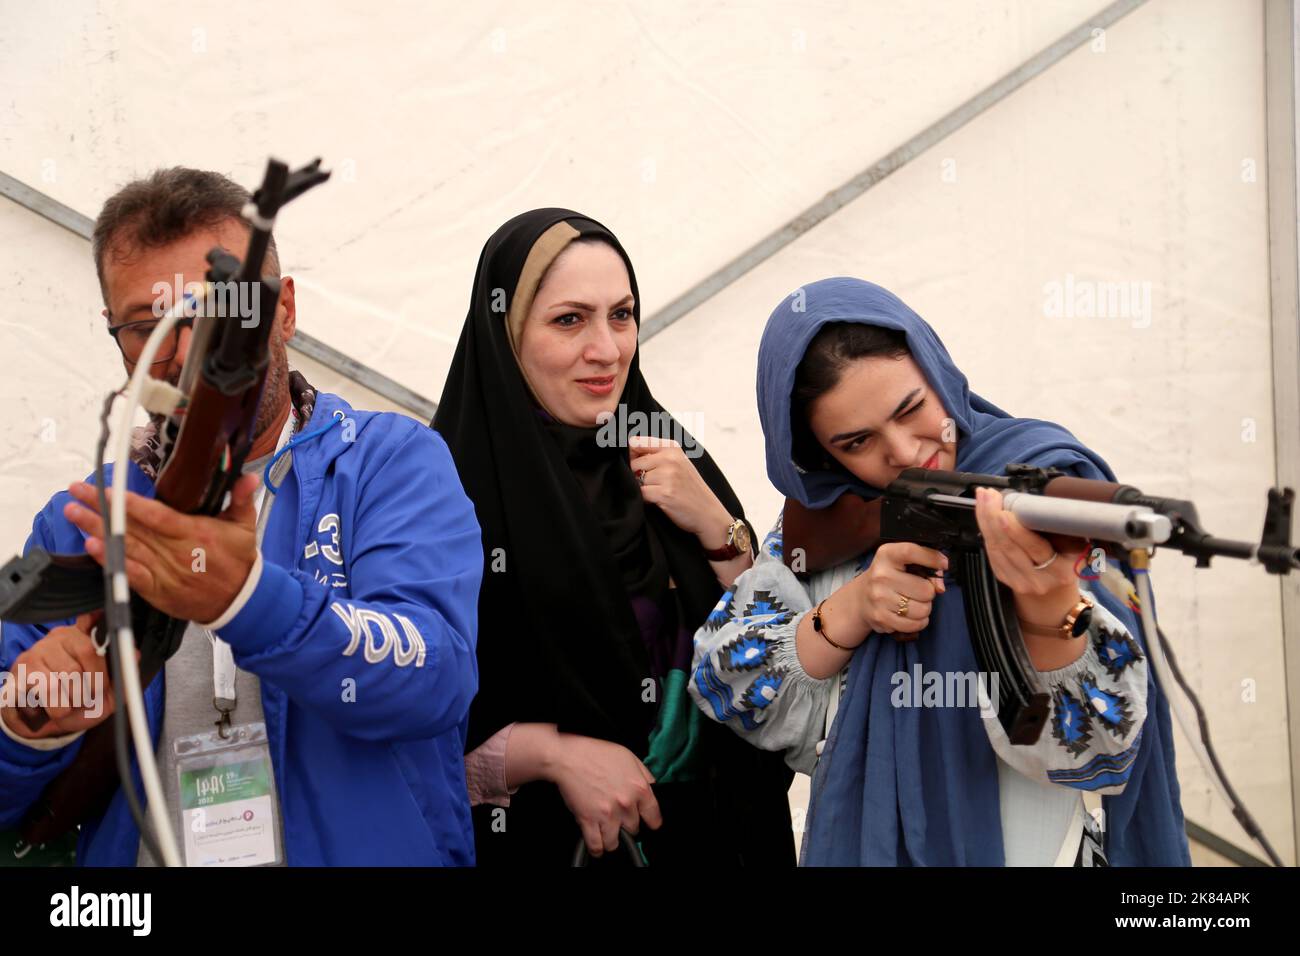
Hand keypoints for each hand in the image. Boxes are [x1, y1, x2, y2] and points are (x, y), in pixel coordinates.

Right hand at [0, 613, 122, 739]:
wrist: (46, 723)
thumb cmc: (79, 703)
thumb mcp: (108, 693)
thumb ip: (123, 675)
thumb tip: (134, 654)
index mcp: (85, 636)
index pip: (95, 622)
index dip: (102, 629)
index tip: (105, 631)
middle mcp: (62, 636)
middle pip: (89, 651)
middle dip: (96, 682)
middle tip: (92, 696)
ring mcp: (41, 649)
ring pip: (69, 672)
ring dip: (77, 697)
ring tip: (73, 702)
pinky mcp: (25, 667)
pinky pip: (50, 688)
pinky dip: (60, 706)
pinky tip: (57, 706)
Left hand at [64, 474, 260, 623]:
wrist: (239, 602)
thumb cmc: (238, 561)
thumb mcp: (245, 526)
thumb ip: (241, 499)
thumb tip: (247, 477)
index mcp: (197, 533)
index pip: (157, 515)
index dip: (129, 503)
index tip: (107, 489)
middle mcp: (178, 553)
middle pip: (133, 528)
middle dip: (102, 509)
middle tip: (76, 492)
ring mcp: (166, 573)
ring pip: (127, 548)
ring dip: (97, 530)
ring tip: (74, 513)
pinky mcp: (158, 591)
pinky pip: (130, 574)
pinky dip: (111, 562)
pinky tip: (92, 547)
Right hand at [547, 733, 661, 855]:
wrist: (569, 757)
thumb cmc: (597, 753)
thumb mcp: (629, 757)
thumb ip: (644, 775)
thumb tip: (652, 788)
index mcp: (639, 788)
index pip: (654, 816)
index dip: (651, 821)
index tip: (647, 823)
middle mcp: (626, 804)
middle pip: (634, 829)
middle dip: (628, 825)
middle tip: (621, 819)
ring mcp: (607, 814)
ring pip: (616, 842)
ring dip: (613, 839)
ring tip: (609, 834)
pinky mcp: (588, 821)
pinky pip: (596, 845)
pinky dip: (598, 849)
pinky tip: (598, 846)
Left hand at [628, 436, 729, 539]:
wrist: (708, 513)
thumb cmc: (691, 490)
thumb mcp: (679, 464)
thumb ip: (657, 455)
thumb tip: (628, 453)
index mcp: (672, 448)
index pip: (637, 443)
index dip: (631, 455)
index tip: (636, 464)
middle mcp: (670, 459)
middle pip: (634, 463)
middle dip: (637, 475)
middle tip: (653, 484)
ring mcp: (667, 476)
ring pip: (637, 479)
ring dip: (643, 489)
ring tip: (658, 492)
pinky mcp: (664, 493)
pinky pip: (641, 493)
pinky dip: (645, 499)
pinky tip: (658, 500)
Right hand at [847, 542, 946, 640]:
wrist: (861, 599)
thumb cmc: (889, 578)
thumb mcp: (903, 564)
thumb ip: (927, 568)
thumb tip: (939, 587)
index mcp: (886, 555)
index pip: (911, 551)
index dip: (931, 558)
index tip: (944, 564)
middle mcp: (880, 575)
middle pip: (926, 590)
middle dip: (928, 593)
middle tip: (919, 591)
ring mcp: (879, 597)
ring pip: (923, 610)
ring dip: (924, 609)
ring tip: (913, 603)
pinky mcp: (881, 617)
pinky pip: (914, 625)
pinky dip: (917, 622)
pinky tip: (909, 615)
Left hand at [973, 486, 1082, 624]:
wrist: (1055, 591)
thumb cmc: (1066, 560)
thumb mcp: (1074, 547)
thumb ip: (1059, 531)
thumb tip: (1033, 505)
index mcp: (1061, 570)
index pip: (1036, 548)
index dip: (1017, 531)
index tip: (1003, 512)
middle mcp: (1039, 580)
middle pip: (1009, 547)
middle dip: (994, 517)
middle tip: (988, 496)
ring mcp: (1019, 581)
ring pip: (996, 548)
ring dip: (985, 520)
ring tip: (983, 499)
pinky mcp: (1004, 579)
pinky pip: (991, 552)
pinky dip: (985, 531)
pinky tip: (984, 515)